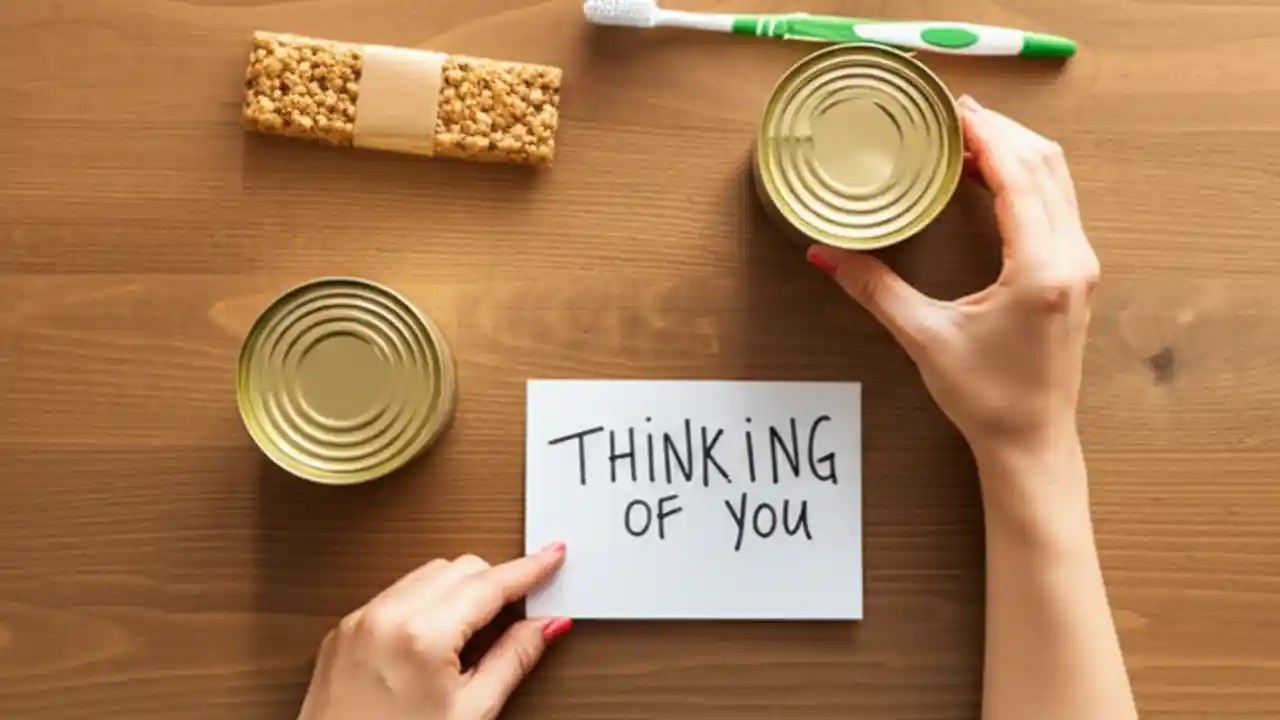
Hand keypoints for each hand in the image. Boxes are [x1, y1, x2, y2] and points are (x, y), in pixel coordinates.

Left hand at [297, 543, 570, 719]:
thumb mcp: (471, 713)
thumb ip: (513, 659)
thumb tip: (545, 626)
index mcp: (421, 635)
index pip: (491, 583)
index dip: (530, 569)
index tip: (551, 558)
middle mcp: (384, 617)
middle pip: (460, 567)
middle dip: (495, 582)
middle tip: (523, 608)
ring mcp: (358, 622)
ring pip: (426, 574)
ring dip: (459, 590)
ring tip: (477, 633)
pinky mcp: (343, 633)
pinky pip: (395, 594)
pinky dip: (425, 603)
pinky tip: (437, 638)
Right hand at [807, 96, 1098, 465]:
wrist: (1032, 443)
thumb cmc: (985, 398)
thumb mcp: (924, 338)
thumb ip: (873, 289)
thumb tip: (823, 252)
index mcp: (1041, 267)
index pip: (1019, 175)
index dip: (986, 136)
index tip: (951, 111)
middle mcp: (1072, 257)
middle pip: (1046, 165)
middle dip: (1002, 132)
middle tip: (952, 115)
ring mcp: (1081, 265)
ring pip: (1059, 181)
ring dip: (1017, 151)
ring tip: (967, 138)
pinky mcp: (1078, 274)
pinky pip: (1059, 204)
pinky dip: (1027, 178)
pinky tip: (990, 179)